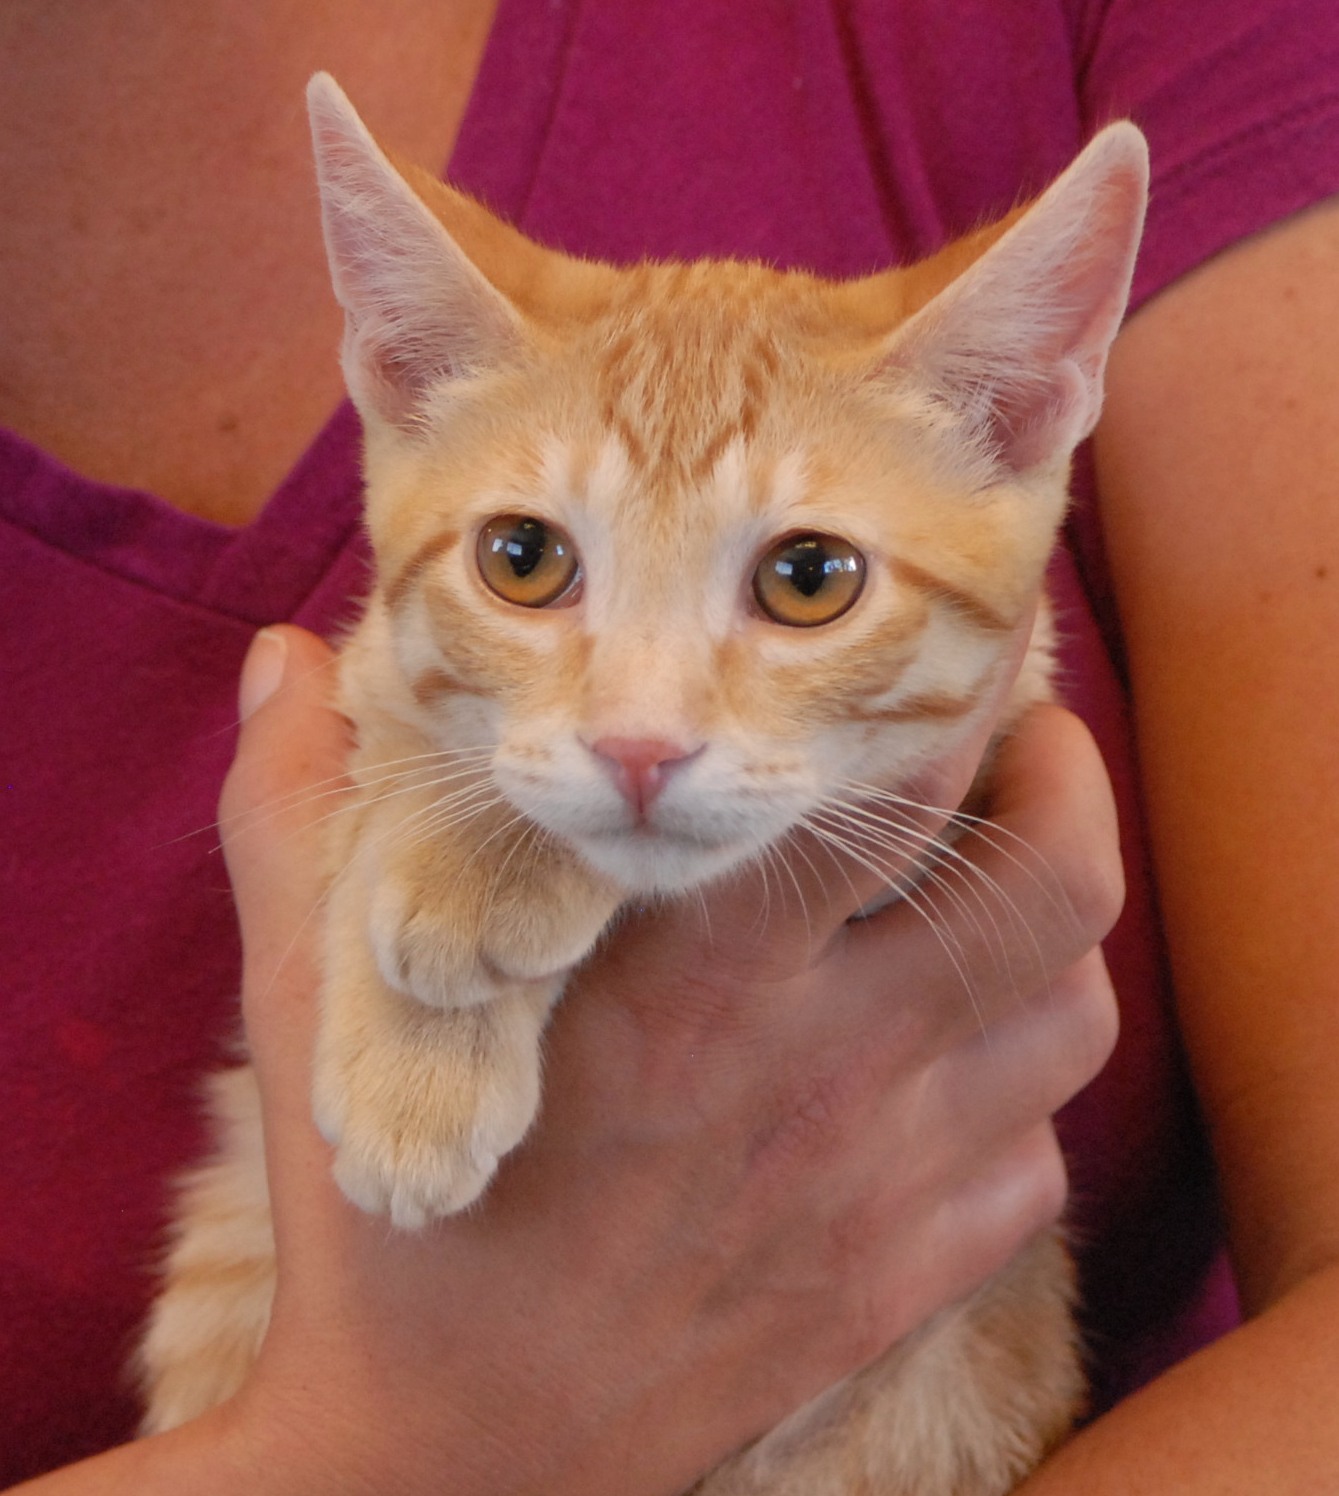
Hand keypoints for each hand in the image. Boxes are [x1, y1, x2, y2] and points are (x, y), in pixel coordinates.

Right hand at [215, 623, 1120, 1495]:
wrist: (439, 1471)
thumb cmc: (383, 1223)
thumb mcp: (315, 1003)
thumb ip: (301, 816)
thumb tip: (283, 662)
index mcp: (687, 981)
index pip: (882, 800)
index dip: (933, 703)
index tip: (918, 665)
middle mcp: (818, 1071)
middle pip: (1045, 890)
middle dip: (1063, 783)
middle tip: (1016, 745)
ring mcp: (878, 1187)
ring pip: (1072, 1017)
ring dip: (1050, 936)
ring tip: (988, 892)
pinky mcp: (895, 1286)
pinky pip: (1039, 1161)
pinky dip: (1022, 1092)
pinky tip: (950, 1064)